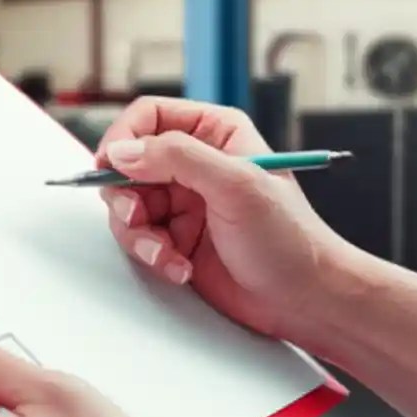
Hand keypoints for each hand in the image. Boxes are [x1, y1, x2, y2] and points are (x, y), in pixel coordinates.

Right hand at [95, 97, 349, 342]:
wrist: (303, 299)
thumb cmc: (289, 239)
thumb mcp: (236, 185)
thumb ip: (177, 158)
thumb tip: (123, 152)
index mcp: (215, 133)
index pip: (148, 117)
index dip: (124, 138)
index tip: (113, 166)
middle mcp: (195, 162)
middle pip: (128, 163)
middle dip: (125, 195)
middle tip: (137, 216)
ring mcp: (183, 202)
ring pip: (127, 204)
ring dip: (138, 233)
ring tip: (165, 253)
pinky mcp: (176, 237)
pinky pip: (139, 238)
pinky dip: (150, 255)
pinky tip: (179, 267)